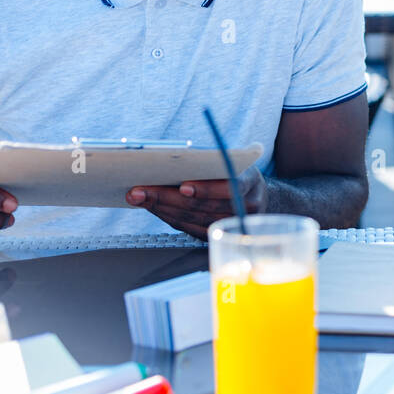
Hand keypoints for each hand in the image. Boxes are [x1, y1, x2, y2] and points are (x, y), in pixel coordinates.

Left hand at [126, 165, 266, 239]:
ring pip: (193, 220)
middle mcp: (247, 206)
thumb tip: (170, 157)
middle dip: (168, 198)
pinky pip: (190, 228)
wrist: (254, 195)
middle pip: (204, 206)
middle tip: (140, 191)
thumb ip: (210, 161)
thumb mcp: (231, 160)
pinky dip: (169, 217)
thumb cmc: (235, 171)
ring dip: (162, 208)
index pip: (231, 186)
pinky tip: (153, 207)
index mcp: (251, 181)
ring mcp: (233, 225)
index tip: (182, 187)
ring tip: (139, 197)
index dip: (207, 189)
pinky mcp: (219, 236)